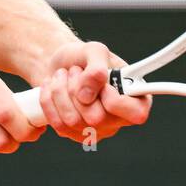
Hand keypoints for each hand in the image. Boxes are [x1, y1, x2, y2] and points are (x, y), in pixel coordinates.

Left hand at [37, 40, 151, 142]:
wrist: (60, 66)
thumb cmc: (83, 58)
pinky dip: (49, 100)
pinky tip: (53, 88)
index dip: (114, 100)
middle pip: (96, 118)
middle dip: (78, 89)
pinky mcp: (75, 134)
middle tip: (76, 71)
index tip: (102, 83)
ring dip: (61, 91)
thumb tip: (87, 94)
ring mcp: (98, 130)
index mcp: (136, 98)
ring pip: (73, 121)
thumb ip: (97, 66)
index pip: (136, 114)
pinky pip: (58, 124)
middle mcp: (119, 119)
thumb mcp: (94, 50)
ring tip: (64, 76)